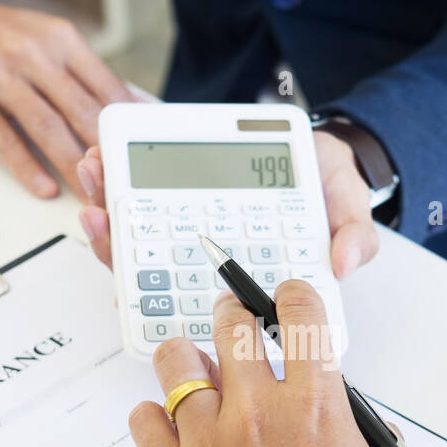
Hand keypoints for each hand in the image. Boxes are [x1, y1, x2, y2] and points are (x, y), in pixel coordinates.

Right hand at [0, 0, 132, 198]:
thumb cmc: (2, 35)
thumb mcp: (50, 39)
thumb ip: (87, 74)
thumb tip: (132, 107)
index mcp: (61, 40)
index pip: (105, 88)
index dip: (124, 127)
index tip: (137, 155)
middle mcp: (31, 54)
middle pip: (79, 111)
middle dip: (103, 153)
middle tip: (119, 185)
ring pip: (44, 128)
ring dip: (71, 166)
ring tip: (88, 195)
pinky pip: (1, 139)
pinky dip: (25, 167)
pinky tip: (44, 187)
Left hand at [75, 130, 379, 278]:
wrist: (321, 152)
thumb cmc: (328, 189)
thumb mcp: (348, 208)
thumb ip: (352, 234)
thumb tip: (343, 263)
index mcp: (238, 272)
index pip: (192, 294)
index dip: (158, 293)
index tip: (134, 273)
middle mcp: (204, 256)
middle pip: (149, 264)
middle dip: (114, 242)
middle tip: (101, 215)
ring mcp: (186, 226)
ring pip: (135, 230)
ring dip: (106, 203)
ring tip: (94, 172)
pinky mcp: (177, 191)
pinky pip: (137, 191)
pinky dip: (115, 175)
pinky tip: (101, 153)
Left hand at [129, 281, 413, 446]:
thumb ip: (376, 439)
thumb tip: (358, 419)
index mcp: (315, 404)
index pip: (300, 313)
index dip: (292, 296)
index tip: (287, 301)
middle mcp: (258, 409)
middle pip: (231, 324)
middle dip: (235, 316)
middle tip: (237, 327)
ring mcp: (208, 438)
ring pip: (177, 361)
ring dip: (189, 360)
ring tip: (197, 374)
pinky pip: (144, 417)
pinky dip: (155, 415)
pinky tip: (173, 428)